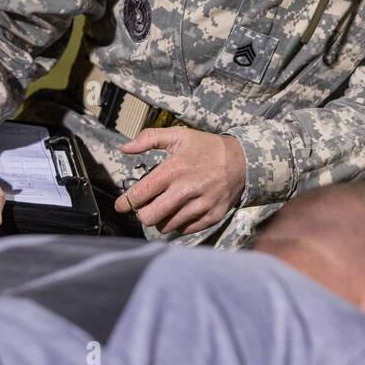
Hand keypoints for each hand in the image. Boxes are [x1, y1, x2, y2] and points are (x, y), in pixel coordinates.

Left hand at [114, 125, 246, 234]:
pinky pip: (184, 230)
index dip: (124, 203)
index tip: (121, 205)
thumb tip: (125, 147)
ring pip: (165, 226)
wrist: (242, 160)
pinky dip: (178, 223)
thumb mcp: (178, 135)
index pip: (139, 195)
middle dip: (142, 213)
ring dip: (160, 218)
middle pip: (149, 217)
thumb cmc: (206, 148)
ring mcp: (200, 206)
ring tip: (165, 206)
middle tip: (145, 206)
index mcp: (173, 170)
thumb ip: (149, 138)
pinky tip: (181, 210)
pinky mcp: (211, 217)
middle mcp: (186, 190)